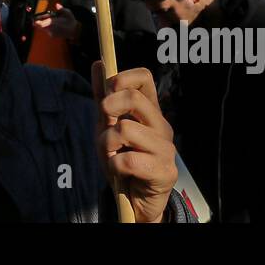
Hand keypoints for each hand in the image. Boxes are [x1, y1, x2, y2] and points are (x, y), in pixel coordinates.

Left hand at [34, 7, 79, 42]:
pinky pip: (47, 30)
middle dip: (39, 22)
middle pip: (40, 26)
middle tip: (41, 18)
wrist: (74, 32)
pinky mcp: (52, 36)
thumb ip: (61, 9)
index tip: (34, 18)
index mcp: (53, 23)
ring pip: (43, 28)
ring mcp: (51, 33)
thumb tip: (57, 5)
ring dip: (44, 24)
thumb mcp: (68, 13)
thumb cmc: (70, 21)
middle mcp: (51, 29)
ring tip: (51, 20)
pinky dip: (48, 27)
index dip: (36, 21)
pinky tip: (54, 24)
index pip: (40, 24)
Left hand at [91, 63, 176, 223]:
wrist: (135, 201)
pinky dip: (114, 166)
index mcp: (149, 111)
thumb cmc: (123, 161)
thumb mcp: (107, 127)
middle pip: (133, 98)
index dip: (122, 78)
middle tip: (104, 127)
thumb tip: (98, 63)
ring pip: (125, 129)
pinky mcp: (165, 172)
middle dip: (108, 108)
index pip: (144, 77)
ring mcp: (166, 149)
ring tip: (112, 156)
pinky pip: (127, 160)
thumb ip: (103, 98)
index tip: (107, 93)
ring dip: (107, 144)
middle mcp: (161, 126)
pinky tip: (120, 172)